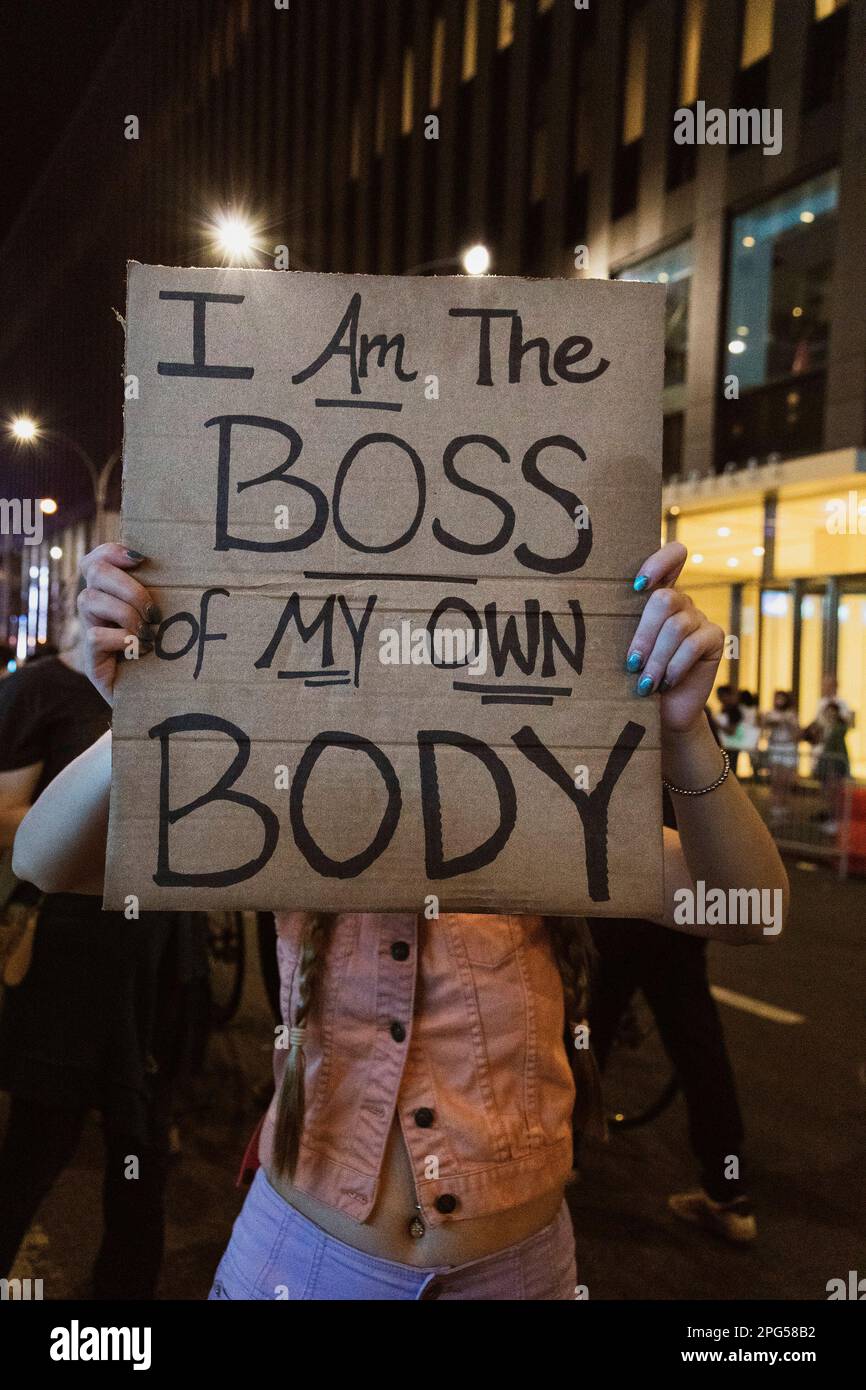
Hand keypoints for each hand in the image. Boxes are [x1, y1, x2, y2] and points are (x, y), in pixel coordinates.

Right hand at [78, 544, 156, 705]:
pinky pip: (95, 635)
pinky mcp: (90, 657)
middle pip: (95, 571)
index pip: (98, 558)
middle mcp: (96, 606)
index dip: (114, 551)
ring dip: (126, 613)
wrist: (159, 696)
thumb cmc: (168, 652)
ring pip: (90, 599)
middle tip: (154, 611)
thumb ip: (164, 594)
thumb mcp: (166, 619)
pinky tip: (142, 650)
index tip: (142, 559)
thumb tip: (190, 567)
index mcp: (112, 591)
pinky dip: (123, 639)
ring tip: (149, 633)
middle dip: (128, 586)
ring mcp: (90, 629)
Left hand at [626, 542, 723, 734]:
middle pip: (665, 599)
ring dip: (657, 659)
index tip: (637, 586)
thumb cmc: (635, 679)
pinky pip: (694, 644)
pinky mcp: (714, 638)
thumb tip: (592, 615)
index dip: (659, 562)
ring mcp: (699, 619)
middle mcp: (681, 602)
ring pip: (676, 627)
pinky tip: (665, 683)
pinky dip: (675, 666)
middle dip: (644, 635)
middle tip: (631, 664)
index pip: (673, 556)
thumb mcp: (625, 650)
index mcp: (657, 596)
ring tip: (644, 684)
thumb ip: (621, 628)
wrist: (663, 712)